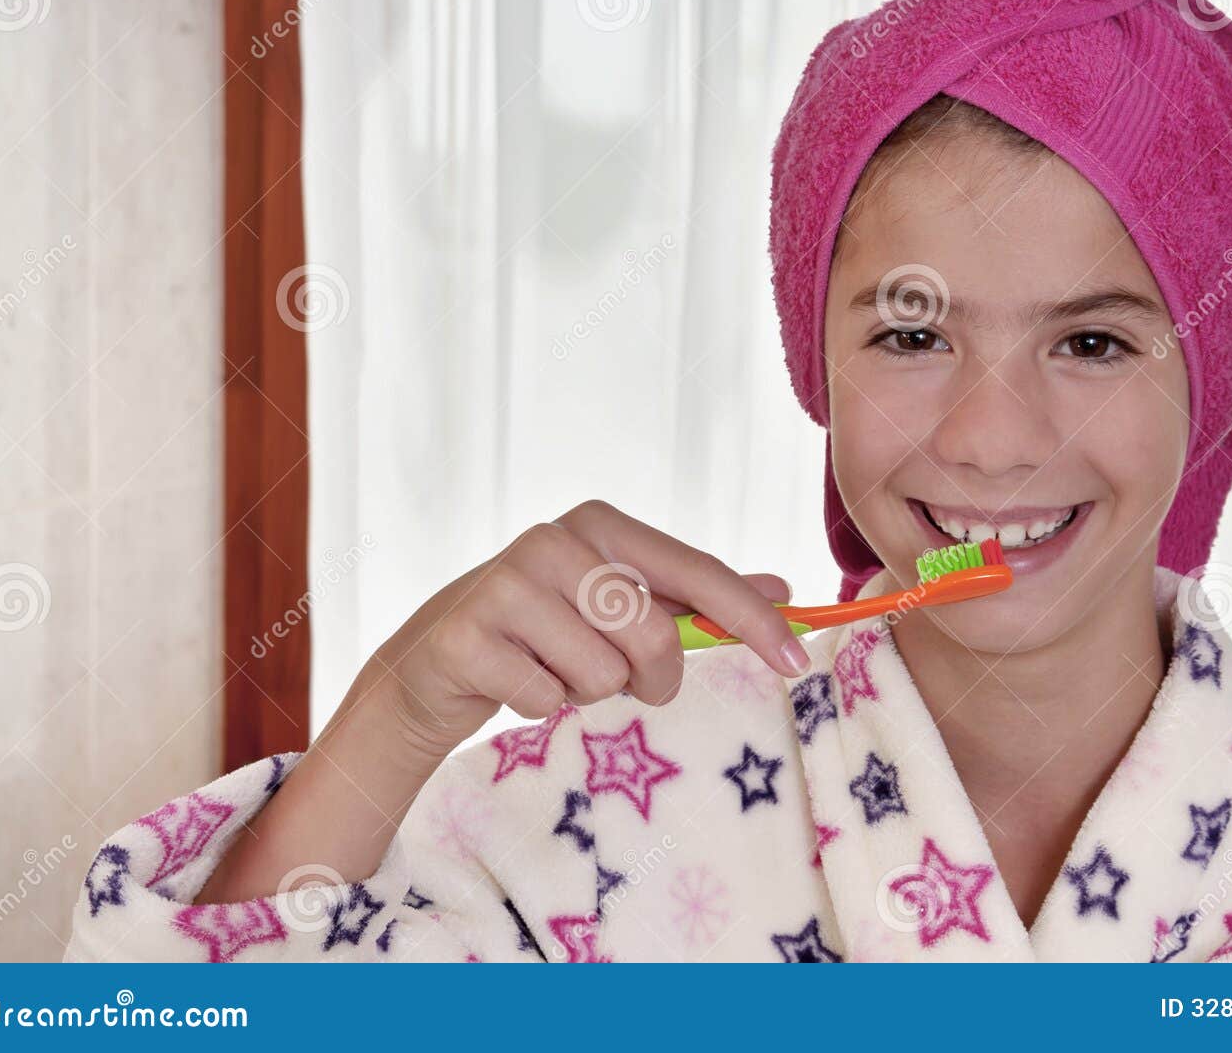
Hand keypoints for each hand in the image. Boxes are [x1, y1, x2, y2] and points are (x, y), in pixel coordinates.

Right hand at [362, 499, 804, 766]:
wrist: (437, 659)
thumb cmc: (546, 628)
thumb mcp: (623, 604)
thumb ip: (698, 597)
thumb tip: (784, 588)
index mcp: (601, 525)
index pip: (697, 572)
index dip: (751, 619)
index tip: (794, 660)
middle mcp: (554, 541)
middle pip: (654, 635)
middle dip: (652, 678)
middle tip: (622, 679)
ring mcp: (506, 584)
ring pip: (602, 674)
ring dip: (587, 692)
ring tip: (554, 670)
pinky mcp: (468, 635)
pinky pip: (547, 701)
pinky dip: (542, 707)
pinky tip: (514, 682)